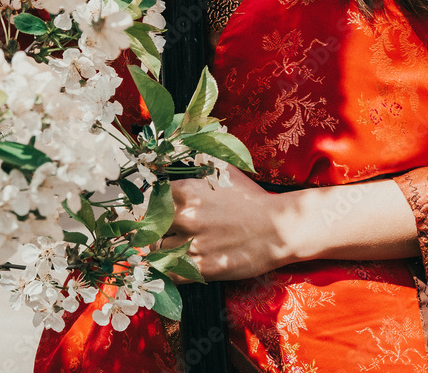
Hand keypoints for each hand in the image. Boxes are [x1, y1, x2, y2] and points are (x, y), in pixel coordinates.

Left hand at [161, 166, 293, 282]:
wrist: (277, 228)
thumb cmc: (252, 199)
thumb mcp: (226, 172)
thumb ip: (203, 162)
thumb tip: (190, 155)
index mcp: (187, 190)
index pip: (152, 198)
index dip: (153, 206)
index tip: (156, 211)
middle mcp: (184, 215)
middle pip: (150, 226)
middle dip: (153, 229)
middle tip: (160, 232)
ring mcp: (191, 243)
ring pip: (156, 251)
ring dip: (160, 251)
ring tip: (167, 250)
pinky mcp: (200, 268)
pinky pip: (168, 273)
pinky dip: (166, 272)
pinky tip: (171, 267)